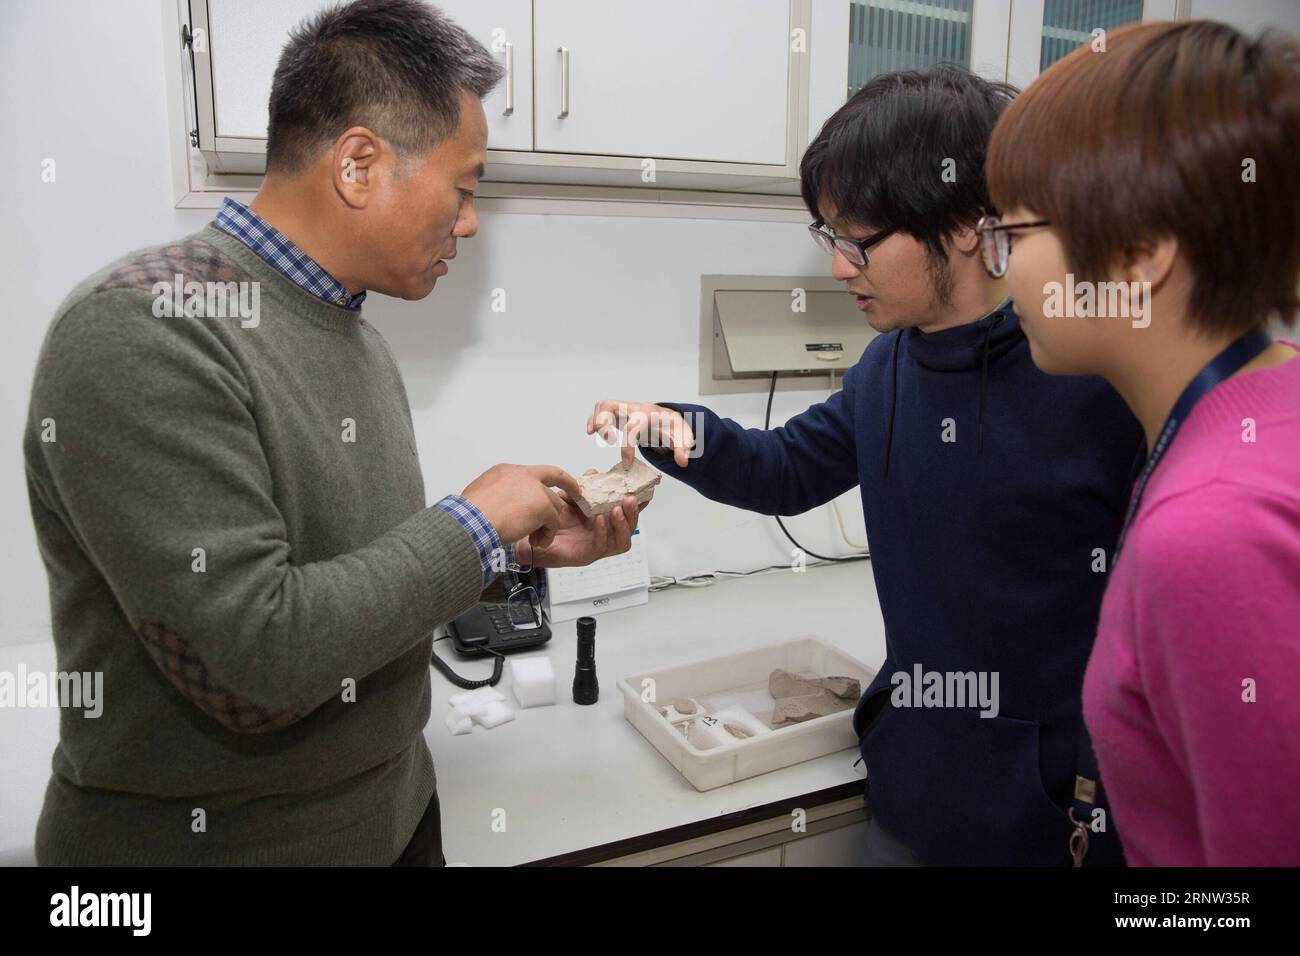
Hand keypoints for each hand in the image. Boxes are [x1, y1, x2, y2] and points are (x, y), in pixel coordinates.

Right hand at [461, 464, 580, 548]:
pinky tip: (538, 543)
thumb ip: (496, 494)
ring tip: (536, 539)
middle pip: (552, 480)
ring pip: (553, 504)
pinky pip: (553, 521)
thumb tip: (498, 504)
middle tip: (571, 502)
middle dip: (563, 492)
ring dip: (547, 523)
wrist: (472, 522)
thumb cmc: (469, 514)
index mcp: (506, 471)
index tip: (557, 482)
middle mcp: (523, 475)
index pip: (533, 472)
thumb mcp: (481, 495)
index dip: (547, 477)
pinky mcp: (542, 506)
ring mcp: (534, 489)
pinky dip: (548, 534)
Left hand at [518, 470, 645, 568]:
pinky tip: (600, 521)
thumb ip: (582, 487)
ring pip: (622, 541)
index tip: (644, 492)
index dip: (638, 505)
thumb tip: (594, 472)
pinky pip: (602, 546)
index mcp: (604, 520)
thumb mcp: (570, 499)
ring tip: (617, 510)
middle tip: (630, 499)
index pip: (626, 514)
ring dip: (623, 524)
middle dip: (633, 513)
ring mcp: (598, 546)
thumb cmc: (552, 521)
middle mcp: (604, 534)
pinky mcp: (587, 555)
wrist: (532, 537)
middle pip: (629, 528)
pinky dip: (603, 532)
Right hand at [586, 399, 694, 469]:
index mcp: (648, 415)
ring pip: (603, 405)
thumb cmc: (672, 427)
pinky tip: (591, 431)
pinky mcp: (617, 412)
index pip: (632, 427)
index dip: (627, 447)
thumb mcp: (682, 437)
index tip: (627, 465)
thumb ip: (682, 449)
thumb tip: (682, 461)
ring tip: (601, 438)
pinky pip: (600, 409)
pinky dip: (592, 419)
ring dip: (597, 421)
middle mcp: (633, 408)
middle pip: (610, 406)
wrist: (669, 417)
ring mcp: (624, 408)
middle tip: (610, 442)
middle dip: (604, 425)